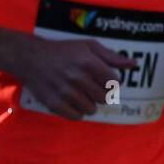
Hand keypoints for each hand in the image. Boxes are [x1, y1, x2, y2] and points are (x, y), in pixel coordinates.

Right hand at [17, 37, 134, 119]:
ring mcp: (65, 91)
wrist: (29, 57)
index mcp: (87, 62)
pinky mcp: (54, 103)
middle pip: (104, 98)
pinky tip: (71, 101)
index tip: (101, 78)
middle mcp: (77, 77)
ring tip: (79, 93)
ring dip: (88, 103)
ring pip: (91, 109)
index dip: (110, 82)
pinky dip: (76, 112)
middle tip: (89, 86)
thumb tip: (134, 64)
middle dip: (100, 93)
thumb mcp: (87, 46)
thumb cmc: (62, 51)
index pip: (114, 82)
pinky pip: (76, 116)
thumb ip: (111, 56)